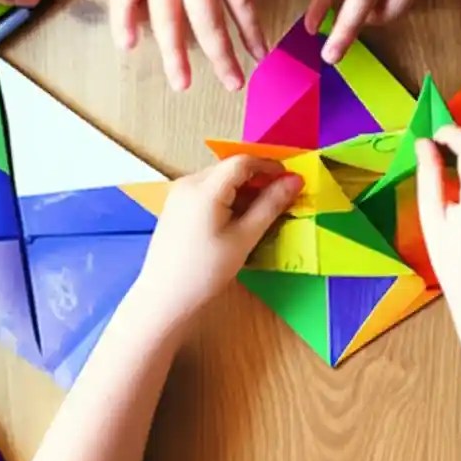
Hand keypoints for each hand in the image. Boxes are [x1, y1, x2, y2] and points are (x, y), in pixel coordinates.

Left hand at [131, 157, 302, 325]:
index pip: (242, 162)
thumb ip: (270, 205)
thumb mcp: (244, 238)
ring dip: (243, 190)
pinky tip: (238, 220)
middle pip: (230, 169)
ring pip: (219, 180)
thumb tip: (295, 180)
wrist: (165, 298)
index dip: (270, 166)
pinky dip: (227, 198)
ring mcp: (178, 194)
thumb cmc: (207, 271)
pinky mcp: (175, 206)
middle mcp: (188, 183)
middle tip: (281, 198)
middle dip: (258, 179)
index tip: (292, 179)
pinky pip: (207, 192)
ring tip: (262, 213)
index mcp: (204, 188)